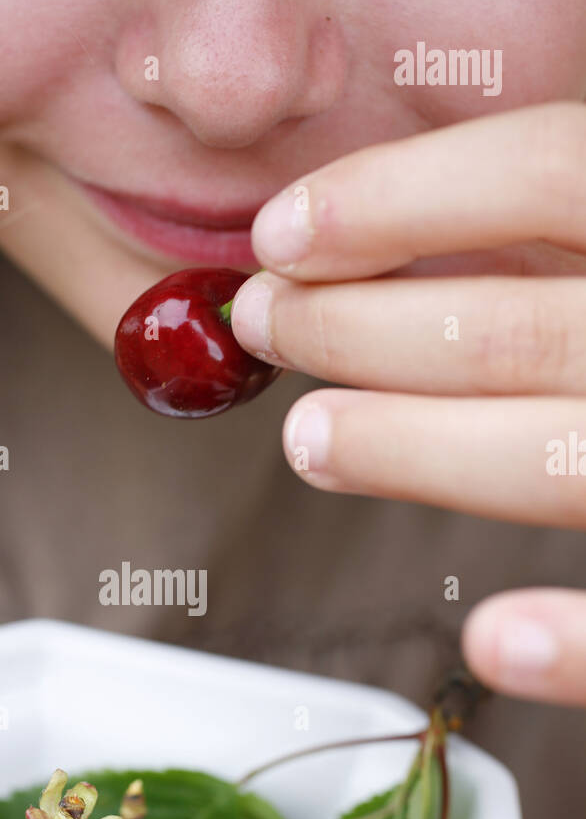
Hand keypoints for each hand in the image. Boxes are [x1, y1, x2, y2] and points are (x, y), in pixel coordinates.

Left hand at [231, 101, 585, 708]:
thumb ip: (565, 224)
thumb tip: (417, 220)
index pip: (551, 174)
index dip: (403, 199)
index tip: (284, 232)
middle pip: (509, 327)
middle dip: (356, 330)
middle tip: (264, 326)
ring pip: (554, 454)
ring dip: (412, 450)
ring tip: (311, 440)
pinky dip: (576, 645)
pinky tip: (489, 641)